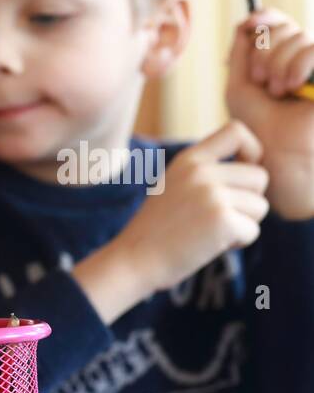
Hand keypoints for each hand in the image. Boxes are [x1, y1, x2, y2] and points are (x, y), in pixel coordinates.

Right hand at [74, 120, 268, 322]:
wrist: (132, 261)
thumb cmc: (156, 231)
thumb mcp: (174, 186)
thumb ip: (206, 172)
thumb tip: (254, 168)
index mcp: (189, 160)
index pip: (237, 131)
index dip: (252, 150)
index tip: (242, 174)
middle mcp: (201, 172)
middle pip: (259, 177)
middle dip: (248, 202)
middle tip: (219, 218)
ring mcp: (212, 195)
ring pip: (260, 206)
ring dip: (243, 224)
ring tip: (210, 232)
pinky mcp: (222, 221)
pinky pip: (253, 230)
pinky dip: (238, 243)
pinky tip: (210, 246)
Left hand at [226, 9, 313, 218]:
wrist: (277, 155)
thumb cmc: (256, 128)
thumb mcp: (239, 87)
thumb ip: (241, 55)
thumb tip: (245, 24)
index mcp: (279, 60)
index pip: (277, 23)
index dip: (264, 17)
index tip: (249, 23)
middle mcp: (302, 60)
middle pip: (284, 27)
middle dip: (264, 51)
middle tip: (261, 81)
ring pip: (299, 36)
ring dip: (278, 63)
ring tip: (275, 91)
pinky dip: (298, 64)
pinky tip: (291, 88)